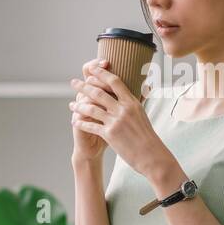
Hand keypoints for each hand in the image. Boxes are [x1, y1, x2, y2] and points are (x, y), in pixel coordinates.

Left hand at [69, 64, 170, 180]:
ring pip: (92, 108)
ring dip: (79, 106)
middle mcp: (123, 109)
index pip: (114, 81)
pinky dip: (81, 123)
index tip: (91, 69)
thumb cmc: (147, 136)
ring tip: (71, 104)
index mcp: (132, 102)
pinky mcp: (110, 134)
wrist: (151, 155)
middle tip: (73, 82)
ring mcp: (116, 121)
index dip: (101, 73)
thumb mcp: (142, 114)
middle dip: (83, 86)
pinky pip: (91, 126)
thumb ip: (135, 101)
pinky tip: (74, 121)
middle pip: (99, 92)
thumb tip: (140, 88)